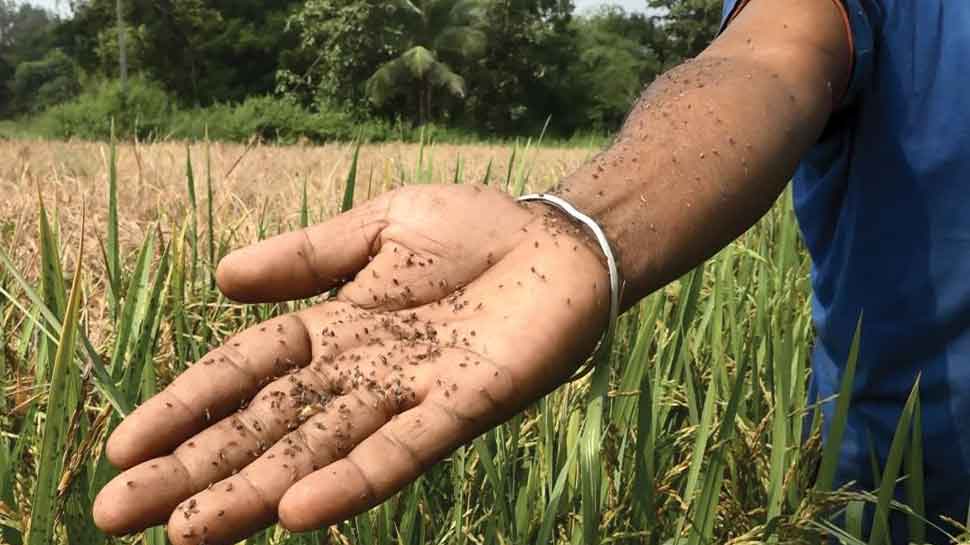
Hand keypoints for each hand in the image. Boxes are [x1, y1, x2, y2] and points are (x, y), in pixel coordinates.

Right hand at [92, 185, 608, 543]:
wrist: (561, 240)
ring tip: (187, 533)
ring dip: (252, 492)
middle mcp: (362, 373)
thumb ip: (307, 256)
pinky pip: (401, 450)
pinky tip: (298, 512)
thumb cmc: (475, 229)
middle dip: (192, 470)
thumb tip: (219, 279)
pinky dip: (351, 480)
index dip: (184, 406)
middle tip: (114, 515)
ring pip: (318, 451)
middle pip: (264, 426)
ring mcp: (411, 394)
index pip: (244, 373)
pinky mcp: (465, 404)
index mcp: (336, 329)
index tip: (123, 445)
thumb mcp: (378, 226)